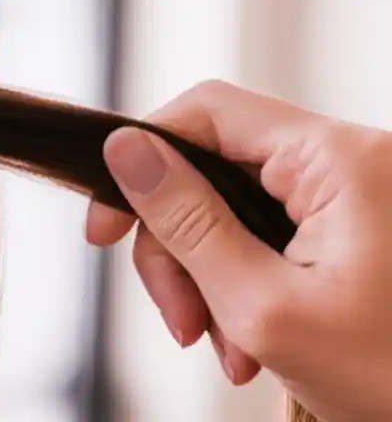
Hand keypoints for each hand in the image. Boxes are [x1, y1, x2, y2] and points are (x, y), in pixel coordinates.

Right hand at [87, 80, 391, 421]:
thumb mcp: (265, 307)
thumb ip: (187, 222)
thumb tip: (126, 151)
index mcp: (339, 159)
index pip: (208, 112)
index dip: (141, 159)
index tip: (104, 227)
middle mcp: (352, 159)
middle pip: (213, 170)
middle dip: (180, 249)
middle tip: (181, 323)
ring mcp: (358, 192)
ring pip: (234, 208)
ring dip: (210, 280)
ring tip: (226, 351)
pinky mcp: (359, 223)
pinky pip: (270, 232)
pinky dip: (244, 284)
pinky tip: (250, 343)